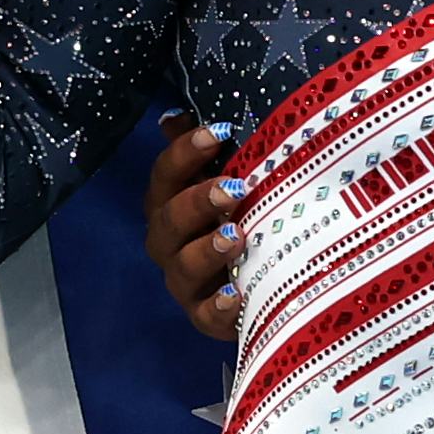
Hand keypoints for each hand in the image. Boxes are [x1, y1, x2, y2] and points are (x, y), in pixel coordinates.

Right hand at [146, 119, 247, 339]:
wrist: (268, 286)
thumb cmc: (246, 220)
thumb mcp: (231, 182)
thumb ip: (206, 154)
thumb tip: (174, 115)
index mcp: (172, 205)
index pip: (165, 176)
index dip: (184, 154)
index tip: (218, 133)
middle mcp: (171, 244)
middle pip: (168, 221)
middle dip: (197, 202)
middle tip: (234, 188)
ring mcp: (186, 284)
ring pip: (182, 267)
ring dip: (207, 250)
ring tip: (237, 235)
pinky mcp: (206, 318)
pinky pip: (206, 316)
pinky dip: (220, 307)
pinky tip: (238, 294)